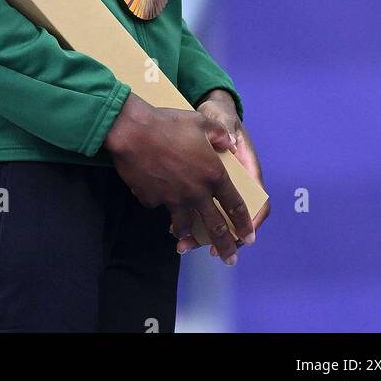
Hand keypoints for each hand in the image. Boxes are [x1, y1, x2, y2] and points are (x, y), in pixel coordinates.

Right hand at [105, 92, 254, 265]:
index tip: (248, 237)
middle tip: (229, 259)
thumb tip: (228, 142)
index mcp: (213, 174)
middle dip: (225, 246)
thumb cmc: (169, 123)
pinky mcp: (152, 199)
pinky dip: (159, 202)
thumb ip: (219, 134)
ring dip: (188, 232)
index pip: (235, 205)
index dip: (244, 223)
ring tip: (187, 237)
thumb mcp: (201, 122)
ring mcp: (173, 199)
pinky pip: (158, 205)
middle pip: (215, 226)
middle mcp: (196, 192)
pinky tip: (154, 194)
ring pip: (184, 225)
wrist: (132, 130)